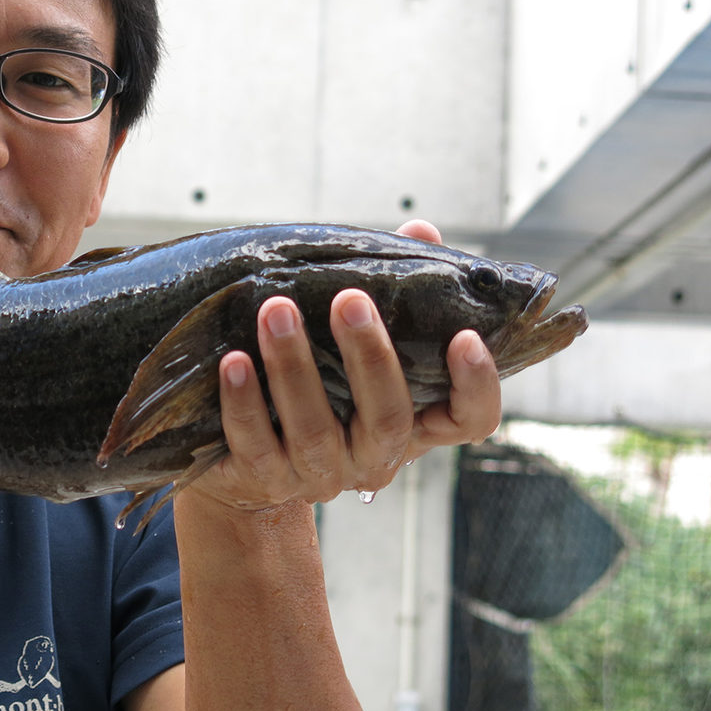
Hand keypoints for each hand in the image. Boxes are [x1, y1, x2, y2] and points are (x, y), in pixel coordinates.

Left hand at [187, 219, 501, 511]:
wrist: (246, 460)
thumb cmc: (319, 383)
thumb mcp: (357, 341)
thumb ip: (394, 289)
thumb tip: (421, 231)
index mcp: (413, 424)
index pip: (469, 419)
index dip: (476, 385)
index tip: (464, 336)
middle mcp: (374, 457)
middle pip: (387, 417)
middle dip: (369, 355)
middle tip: (349, 299)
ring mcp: (321, 474)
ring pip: (315, 429)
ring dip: (294, 367)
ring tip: (276, 310)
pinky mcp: (265, 479)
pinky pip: (255, 444)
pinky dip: (244, 402)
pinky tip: (234, 361)